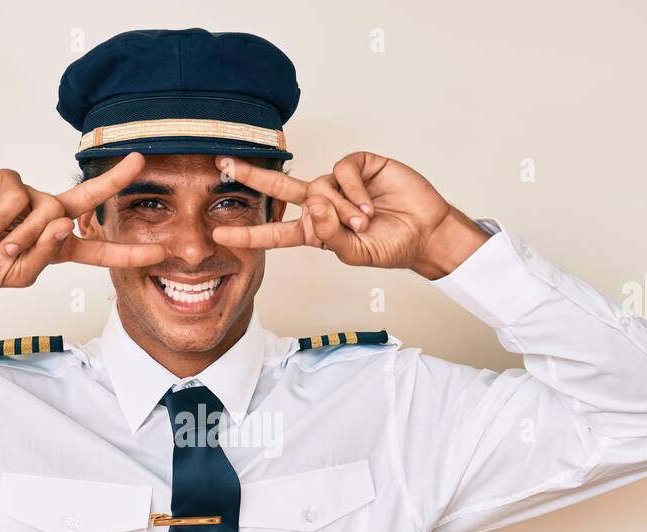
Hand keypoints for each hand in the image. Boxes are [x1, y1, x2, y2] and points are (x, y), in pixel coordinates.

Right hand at [0, 152, 165, 295]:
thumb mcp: (19, 273)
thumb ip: (45, 253)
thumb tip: (63, 222)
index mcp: (57, 246)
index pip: (98, 249)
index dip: (127, 253)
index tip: (159, 253)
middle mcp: (48, 217)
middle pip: (87, 198)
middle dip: (114, 180)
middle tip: (139, 161)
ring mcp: (29, 198)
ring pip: (47, 210)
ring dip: (23, 234)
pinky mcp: (7, 182)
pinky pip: (18, 197)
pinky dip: (2, 218)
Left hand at [210, 151, 487, 277]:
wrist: (426, 232)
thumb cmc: (392, 246)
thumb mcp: (355, 252)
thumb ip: (329, 234)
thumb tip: (313, 205)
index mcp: (317, 231)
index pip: (276, 232)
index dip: (249, 234)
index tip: (220, 234)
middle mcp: (323, 203)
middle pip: (280, 188)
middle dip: (253, 176)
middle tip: (225, 164)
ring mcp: (339, 183)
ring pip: (319, 187)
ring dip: (340, 208)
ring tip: (364, 221)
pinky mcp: (359, 165)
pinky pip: (342, 171)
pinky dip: (352, 190)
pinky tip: (367, 204)